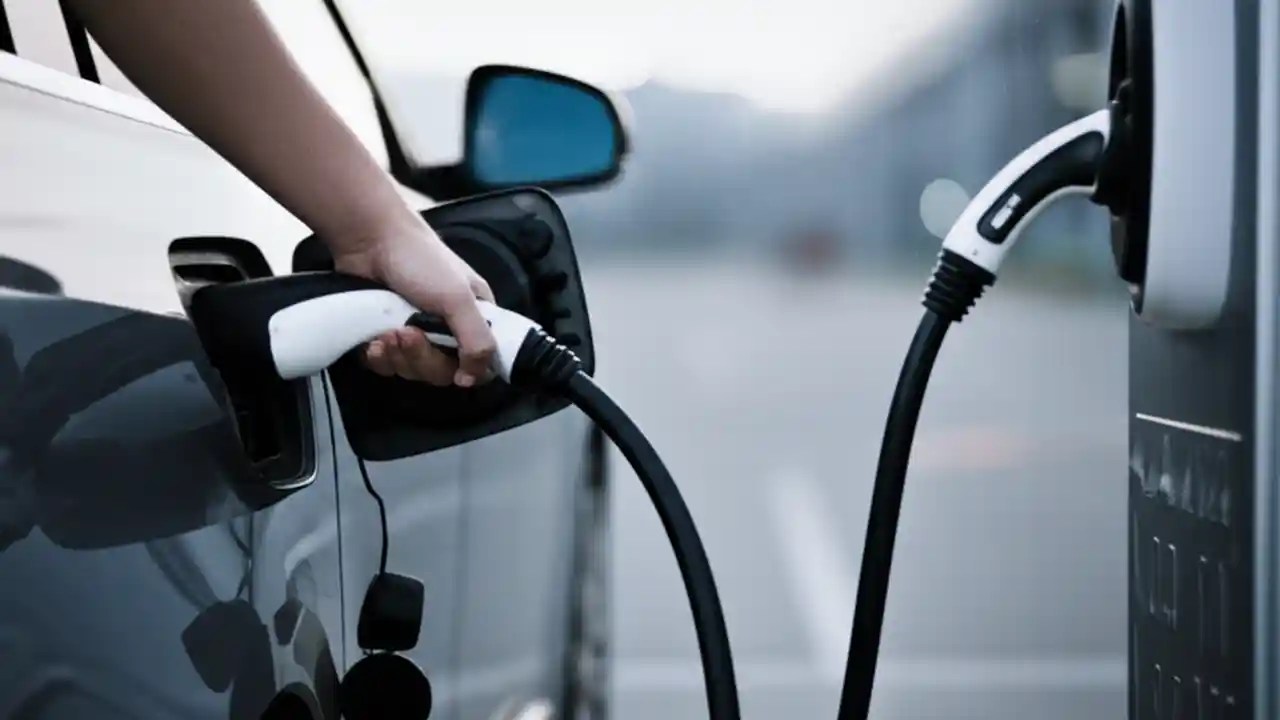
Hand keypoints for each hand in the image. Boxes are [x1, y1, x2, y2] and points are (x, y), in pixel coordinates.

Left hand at [333, 218, 496, 386]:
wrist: (369, 239)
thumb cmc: (420, 259)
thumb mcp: (458, 298)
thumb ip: (477, 340)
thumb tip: (474, 378)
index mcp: (473, 317)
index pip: (480, 362)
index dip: (467, 370)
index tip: (455, 372)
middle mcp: (446, 329)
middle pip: (441, 370)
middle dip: (422, 358)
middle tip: (407, 333)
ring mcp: (414, 333)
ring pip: (411, 370)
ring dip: (398, 357)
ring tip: (387, 332)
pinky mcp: (385, 336)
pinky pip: (385, 366)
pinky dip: (379, 358)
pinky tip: (374, 342)